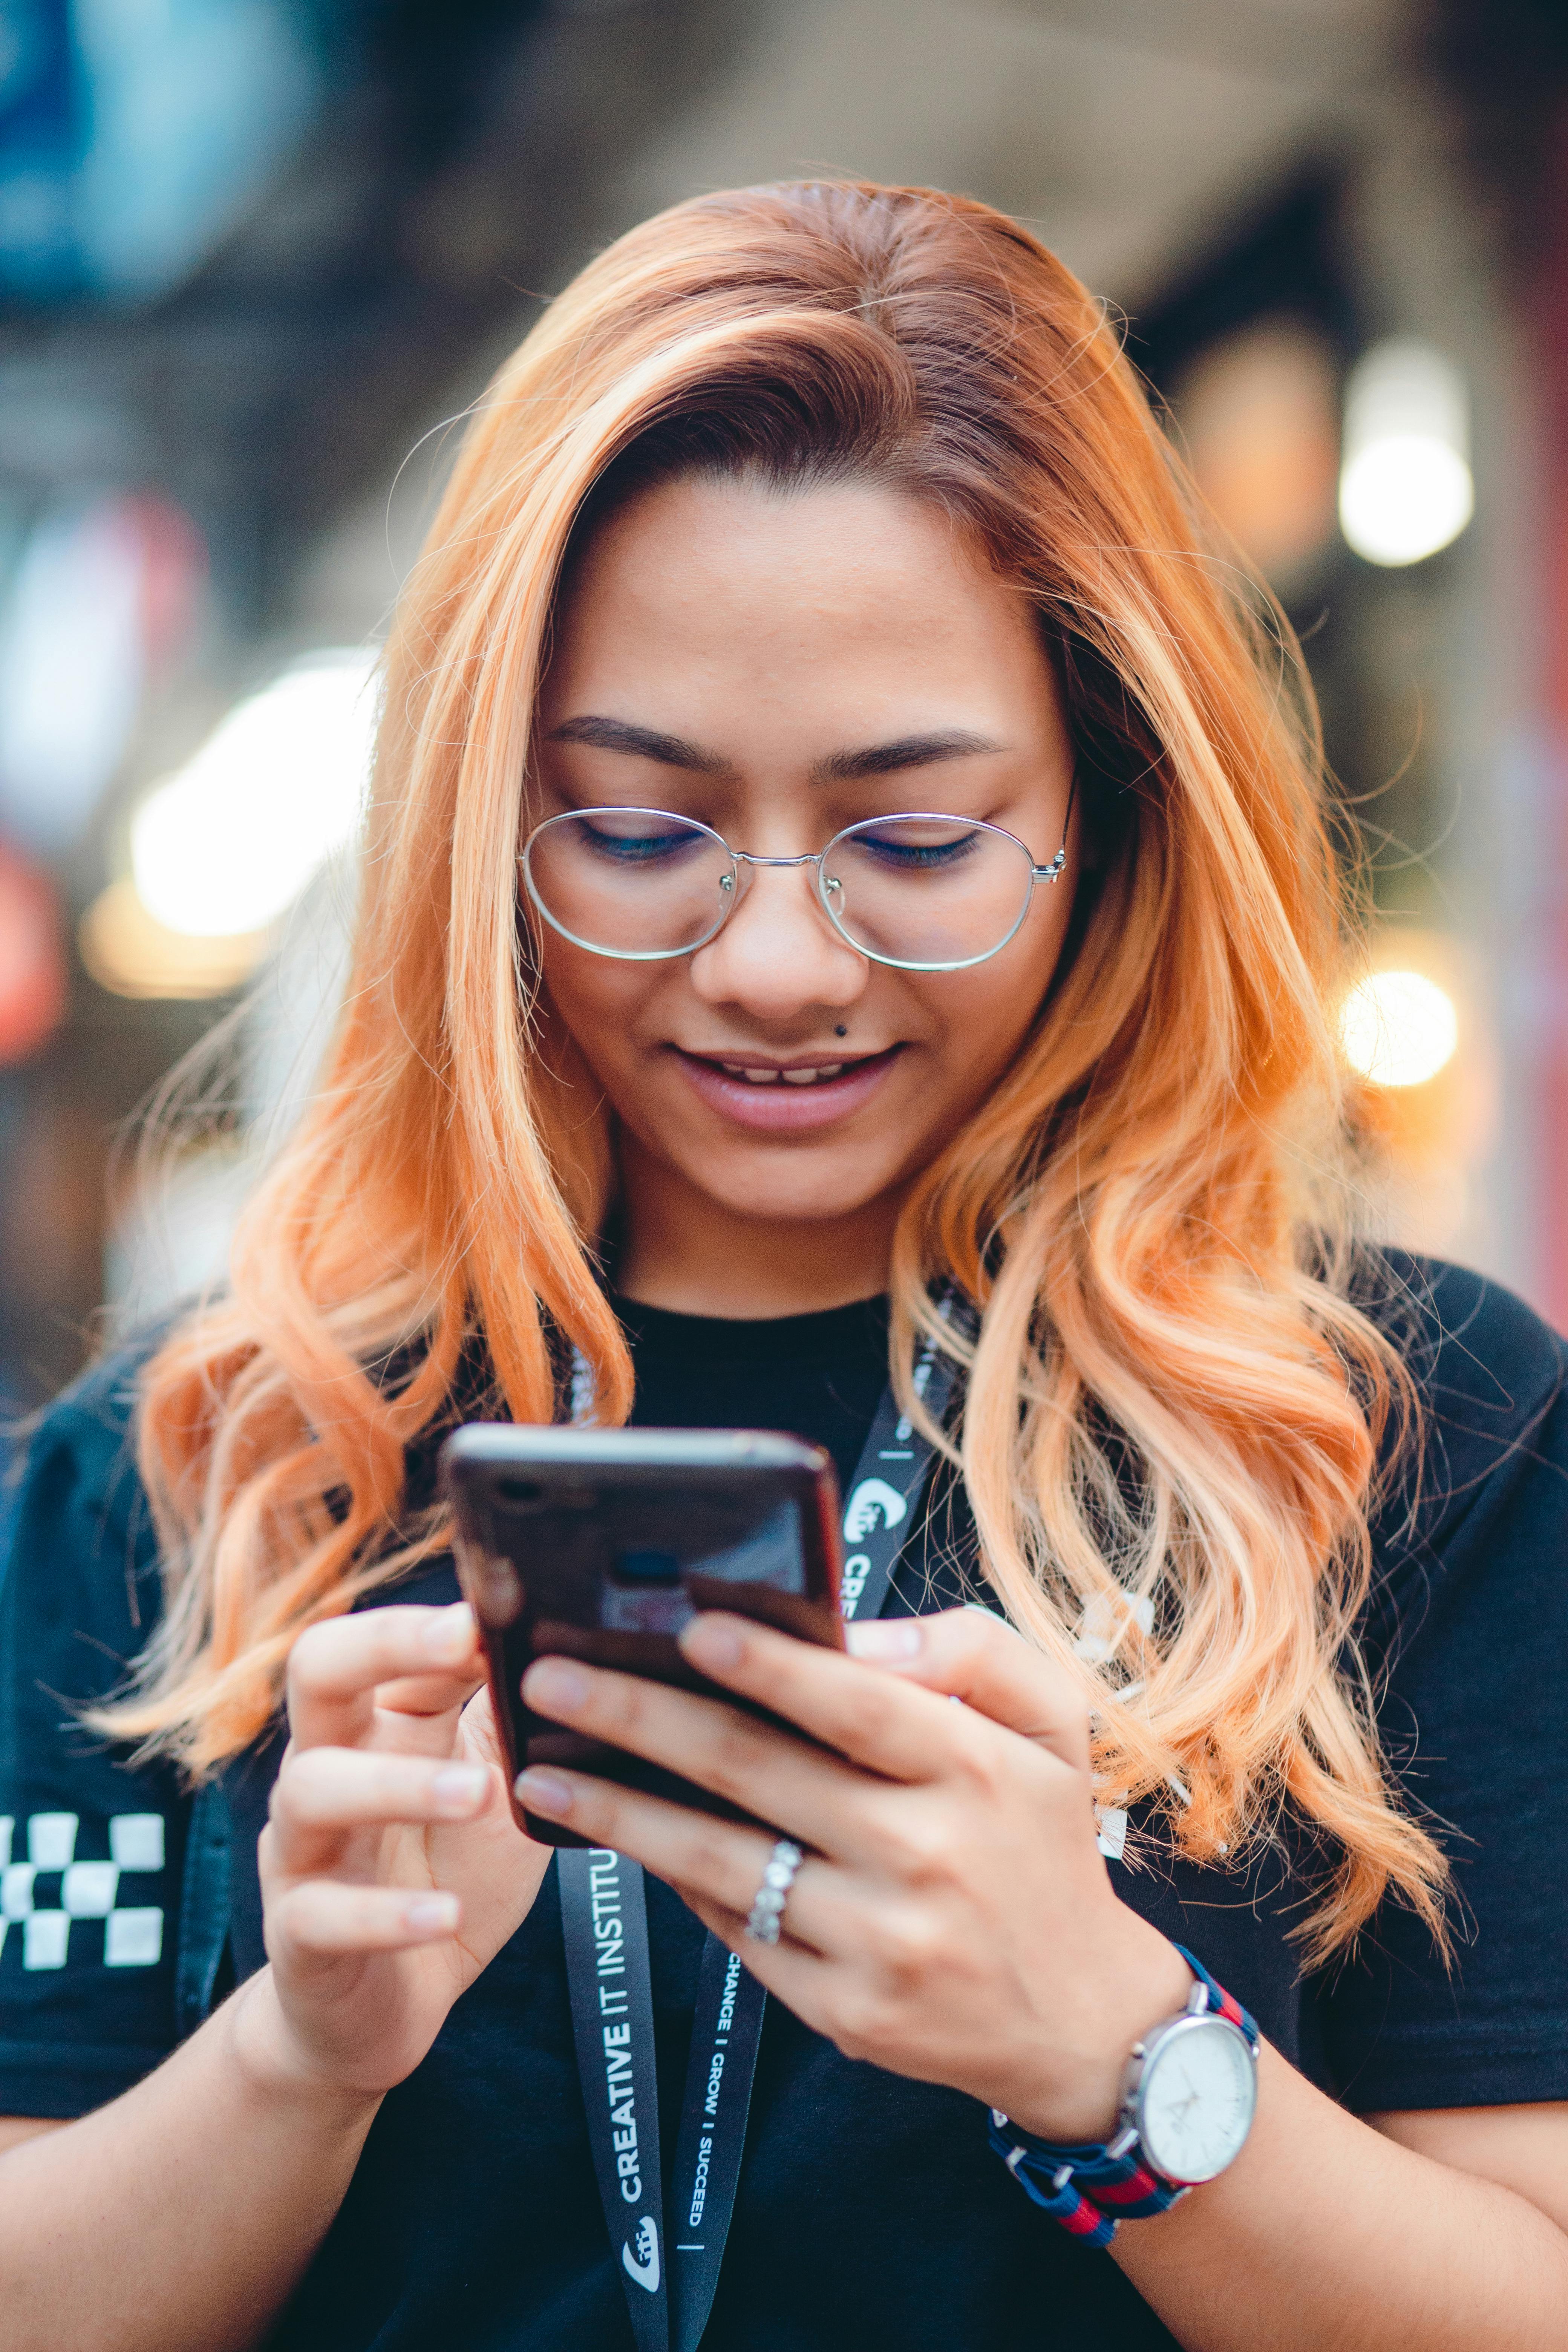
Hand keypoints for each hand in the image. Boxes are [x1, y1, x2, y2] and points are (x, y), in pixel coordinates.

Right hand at [249, 1603, 548, 2105]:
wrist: (384, 2009)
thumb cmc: (450, 1873)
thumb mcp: (495, 1787)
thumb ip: (515, 1721)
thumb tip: (582, 1647)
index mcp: (378, 1723)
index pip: (383, 1639)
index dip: (430, 1617)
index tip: (494, 1604)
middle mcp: (325, 1766)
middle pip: (317, 1672)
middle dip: (382, 1643)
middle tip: (462, 1641)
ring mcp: (301, 1851)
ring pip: (314, 1790)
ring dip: (399, 1784)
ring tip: (478, 1793)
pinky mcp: (299, 1938)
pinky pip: (321, 1917)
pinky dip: (386, 1917)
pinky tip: (446, 1917)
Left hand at [514, 1607, 1189, 2139]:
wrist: (1078, 2015)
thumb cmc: (1040, 1842)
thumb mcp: (1051, 1725)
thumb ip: (969, 1651)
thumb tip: (856, 1635)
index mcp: (977, 1771)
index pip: (857, 1704)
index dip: (770, 1664)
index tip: (687, 1623)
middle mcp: (927, 1857)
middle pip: (757, 1771)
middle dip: (639, 1718)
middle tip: (553, 1680)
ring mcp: (880, 1942)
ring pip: (719, 1859)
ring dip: (616, 1810)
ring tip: (539, 1769)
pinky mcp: (843, 2011)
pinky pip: (737, 1928)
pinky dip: (671, 1876)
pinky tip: (617, 1834)